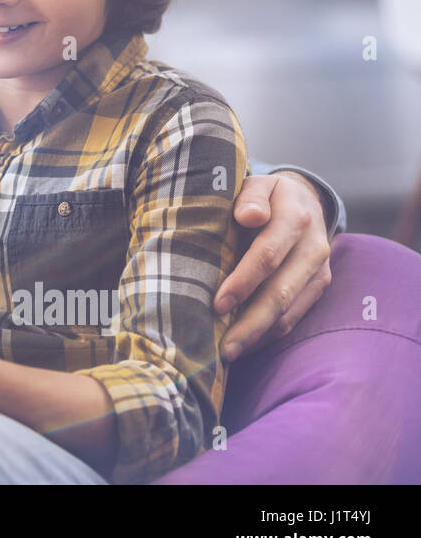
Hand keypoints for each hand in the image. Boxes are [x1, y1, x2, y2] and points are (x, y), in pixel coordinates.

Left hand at [217, 171, 332, 360]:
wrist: (304, 199)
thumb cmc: (264, 196)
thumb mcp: (256, 184)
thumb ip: (251, 197)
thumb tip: (249, 216)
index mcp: (294, 218)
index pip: (268, 255)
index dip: (243, 282)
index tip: (217, 304)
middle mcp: (313, 247)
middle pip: (281, 292)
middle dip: (250, 323)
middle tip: (222, 348)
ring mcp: (320, 270)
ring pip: (289, 311)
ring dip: (258, 335)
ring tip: (228, 353)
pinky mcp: (319, 286)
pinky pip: (295, 316)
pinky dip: (270, 333)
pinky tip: (246, 344)